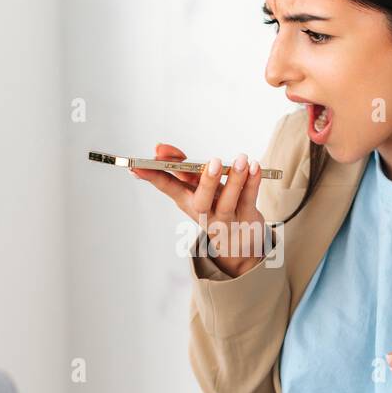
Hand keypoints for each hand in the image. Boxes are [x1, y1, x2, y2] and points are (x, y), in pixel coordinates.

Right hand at [131, 143, 269, 277]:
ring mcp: (226, 218)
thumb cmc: (214, 207)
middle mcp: (204, 213)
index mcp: (187, 202)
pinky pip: (249, 199)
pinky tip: (254, 167)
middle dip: (207, 181)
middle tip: (213, 161)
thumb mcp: (196, 188)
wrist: (238, 243)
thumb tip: (159, 149)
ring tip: (242, 159)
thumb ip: (182, 167)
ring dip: (236, 179)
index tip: (136, 166)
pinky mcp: (246, 218)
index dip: (152, 176)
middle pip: (202, 201)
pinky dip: (253, 182)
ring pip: (229, 201)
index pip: (167, 188)